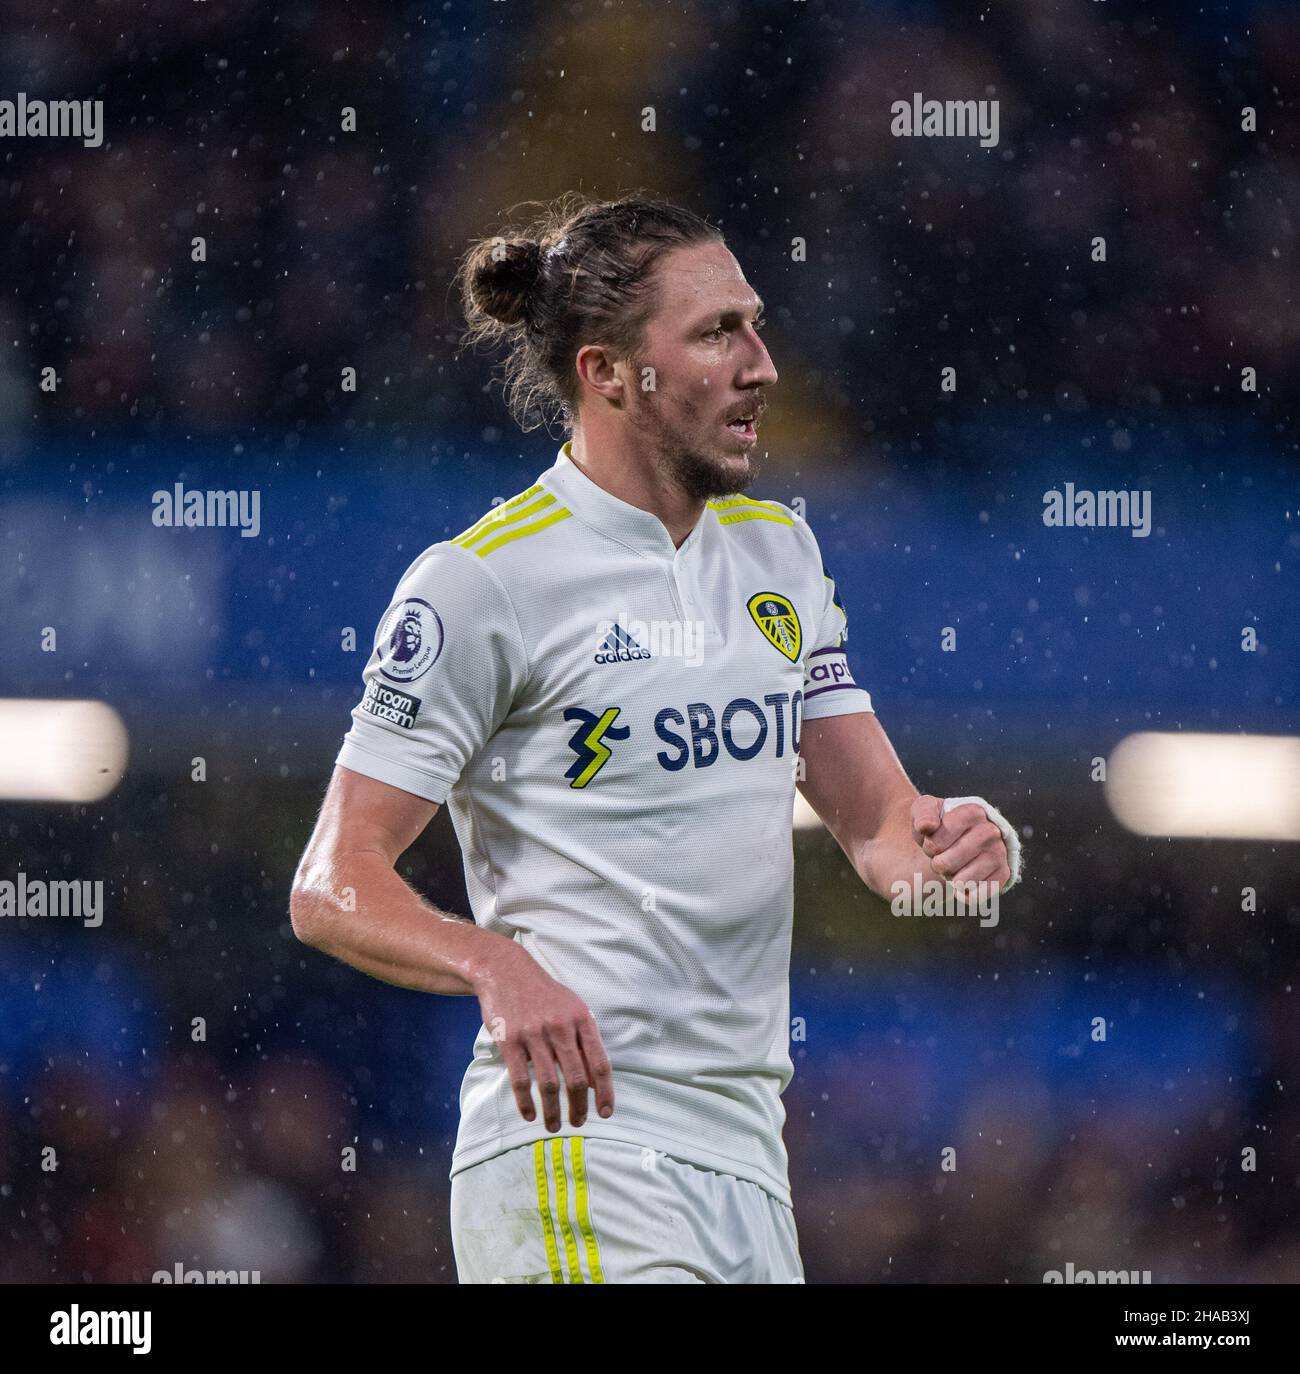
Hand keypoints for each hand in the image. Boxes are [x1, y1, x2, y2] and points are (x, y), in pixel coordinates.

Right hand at [471, 940, 614, 1131]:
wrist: (506, 971)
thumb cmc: (544, 994)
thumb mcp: (572, 1008)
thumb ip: (585, 1040)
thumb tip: (595, 1081)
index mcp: (581, 1019)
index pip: (599, 1063)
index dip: (605, 1092)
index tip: (605, 1113)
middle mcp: (560, 1027)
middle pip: (576, 1078)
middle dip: (579, 1107)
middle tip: (579, 1123)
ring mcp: (534, 1034)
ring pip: (549, 1084)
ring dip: (553, 1111)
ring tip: (555, 1126)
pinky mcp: (509, 1040)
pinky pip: (521, 1079)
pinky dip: (526, 1102)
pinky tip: (530, 1115)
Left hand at [910, 794, 1010, 892]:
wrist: (962, 839)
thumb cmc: (941, 824)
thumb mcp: (926, 809)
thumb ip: (922, 813)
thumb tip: (926, 826)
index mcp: (973, 812)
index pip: (936, 842)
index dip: (929, 846)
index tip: (933, 841)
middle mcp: (991, 831)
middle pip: (946, 863)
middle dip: (938, 864)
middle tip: (943, 856)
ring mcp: (1000, 853)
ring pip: (960, 882)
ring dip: (951, 879)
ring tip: (955, 866)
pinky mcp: (1004, 874)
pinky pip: (975, 897)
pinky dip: (963, 894)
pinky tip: (964, 882)